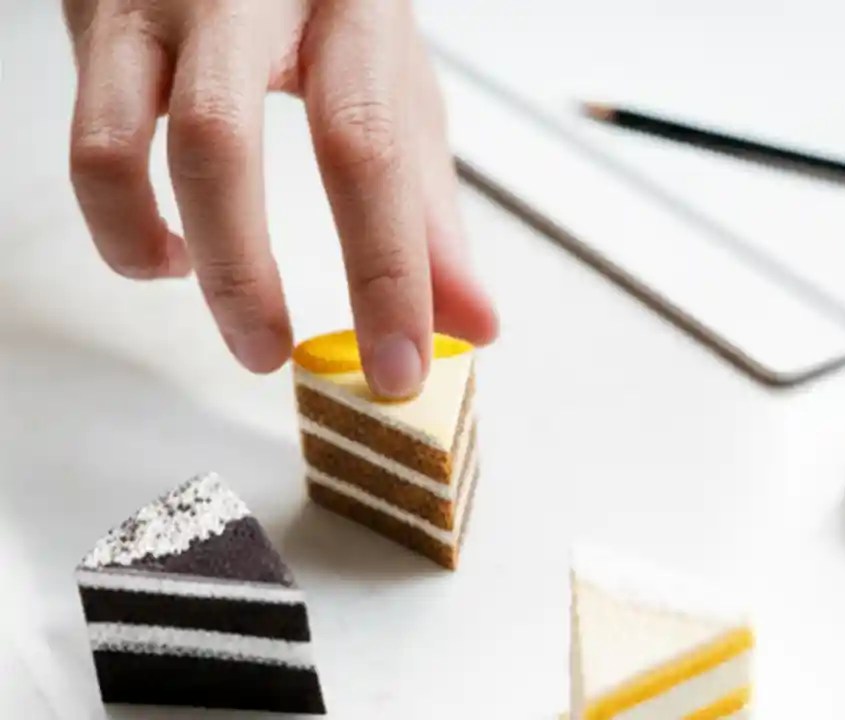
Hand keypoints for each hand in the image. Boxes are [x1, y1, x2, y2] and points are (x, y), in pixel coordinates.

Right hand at [62, 0, 497, 397]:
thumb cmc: (327, 6)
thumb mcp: (396, 89)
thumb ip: (429, 209)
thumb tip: (473, 324)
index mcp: (351, 9)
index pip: (368, 147)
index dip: (386, 272)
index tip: (399, 366)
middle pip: (221, 139)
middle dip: (246, 276)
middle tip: (275, 358)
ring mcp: (159, 6)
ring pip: (129, 142)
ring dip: (163, 253)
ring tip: (229, 319)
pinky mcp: (100, 27)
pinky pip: (87, 145)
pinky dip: (123, 225)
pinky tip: (171, 252)